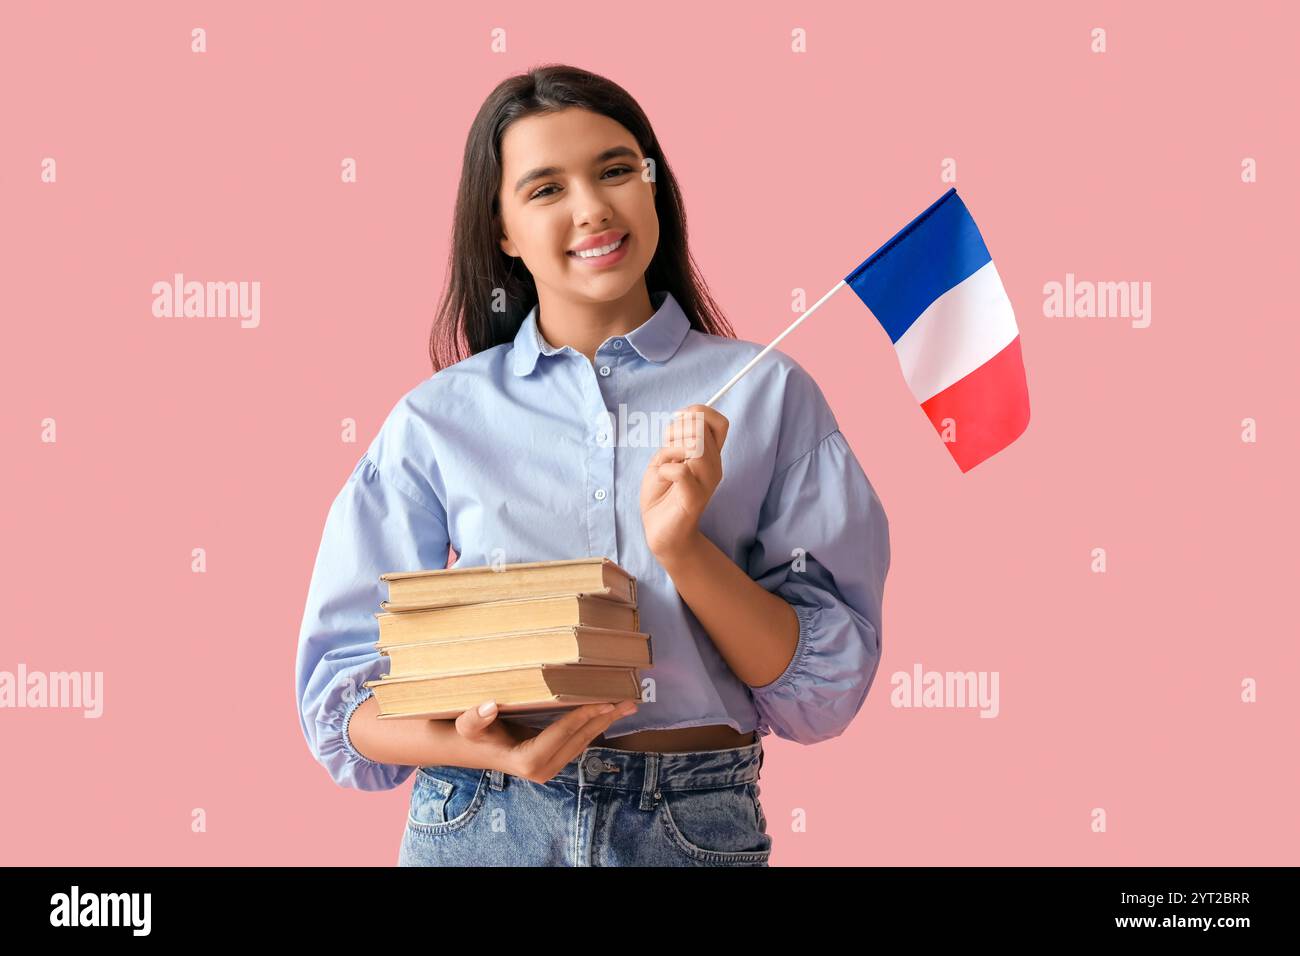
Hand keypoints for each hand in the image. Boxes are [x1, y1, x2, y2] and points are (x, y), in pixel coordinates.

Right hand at [455, 699, 638, 783]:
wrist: (470, 749)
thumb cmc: (471, 735)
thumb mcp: (468, 727)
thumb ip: (474, 718)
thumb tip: (488, 706)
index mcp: (528, 762)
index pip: (563, 734)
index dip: (584, 716)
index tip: (604, 701)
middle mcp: (544, 769)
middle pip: (580, 739)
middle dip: (605, 719)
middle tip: (629, 701)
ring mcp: (551, 767)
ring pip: (584, 741)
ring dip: (605, 722)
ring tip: (627, 704)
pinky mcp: (554, 760)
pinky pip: (579, 741)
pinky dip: (594, 725)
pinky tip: (608, 712)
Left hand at [639, 403, 728, 559]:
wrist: (660, 530)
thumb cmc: (662, 492)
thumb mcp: (665, 457)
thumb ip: (677, 439)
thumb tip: (684, 417)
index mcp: (709, 454)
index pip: (718, 421)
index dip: (697, 414)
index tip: (678, 425)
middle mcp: (714, 465)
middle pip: (701, 428)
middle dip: (675, 432)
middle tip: (666, 452)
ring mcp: (707, 481)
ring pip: (694, 445)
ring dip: (669, 451)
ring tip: (665, 467)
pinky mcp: (695, 497)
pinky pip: (680, 470)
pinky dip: (665, 470)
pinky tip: (664, 479)